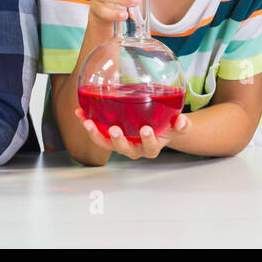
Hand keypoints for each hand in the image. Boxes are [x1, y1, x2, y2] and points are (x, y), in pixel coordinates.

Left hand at [75, 107, 189, 158]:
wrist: (154, 127)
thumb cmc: (164, 127)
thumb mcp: (175, 126)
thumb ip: (181, 125)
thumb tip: (182, 120)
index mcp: (150, 147)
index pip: (150, 148)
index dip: (148, 140)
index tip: (146, 129)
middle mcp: (133, 148)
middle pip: (125, 149)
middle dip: (119, 140)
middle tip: (116, 130)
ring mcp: (118, 143)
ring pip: (105, 143)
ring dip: (95, 134)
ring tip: (88, 122)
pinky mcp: (106, 136)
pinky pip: (95, 131)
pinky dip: (86, 123)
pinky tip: (79, 112)